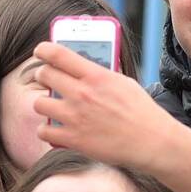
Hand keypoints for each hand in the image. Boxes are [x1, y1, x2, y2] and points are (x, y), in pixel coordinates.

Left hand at [30, 42, 169, 171]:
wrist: (151, 142)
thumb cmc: (141, 112)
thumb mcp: (123, 82)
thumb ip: (100, 75)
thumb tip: (81, 69)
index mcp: (96, 76)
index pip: (58, 54)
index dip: (43, 50)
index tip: (40, 51)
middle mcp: (82, 94)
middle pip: (44, 75)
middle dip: (44, 75)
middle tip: (49, 80)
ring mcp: (75, 117)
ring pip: (39, 103)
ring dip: (44, 104)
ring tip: (53, 108)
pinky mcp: (73, 139)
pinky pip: (44, 132)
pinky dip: (47, 131)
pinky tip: (55, 130)